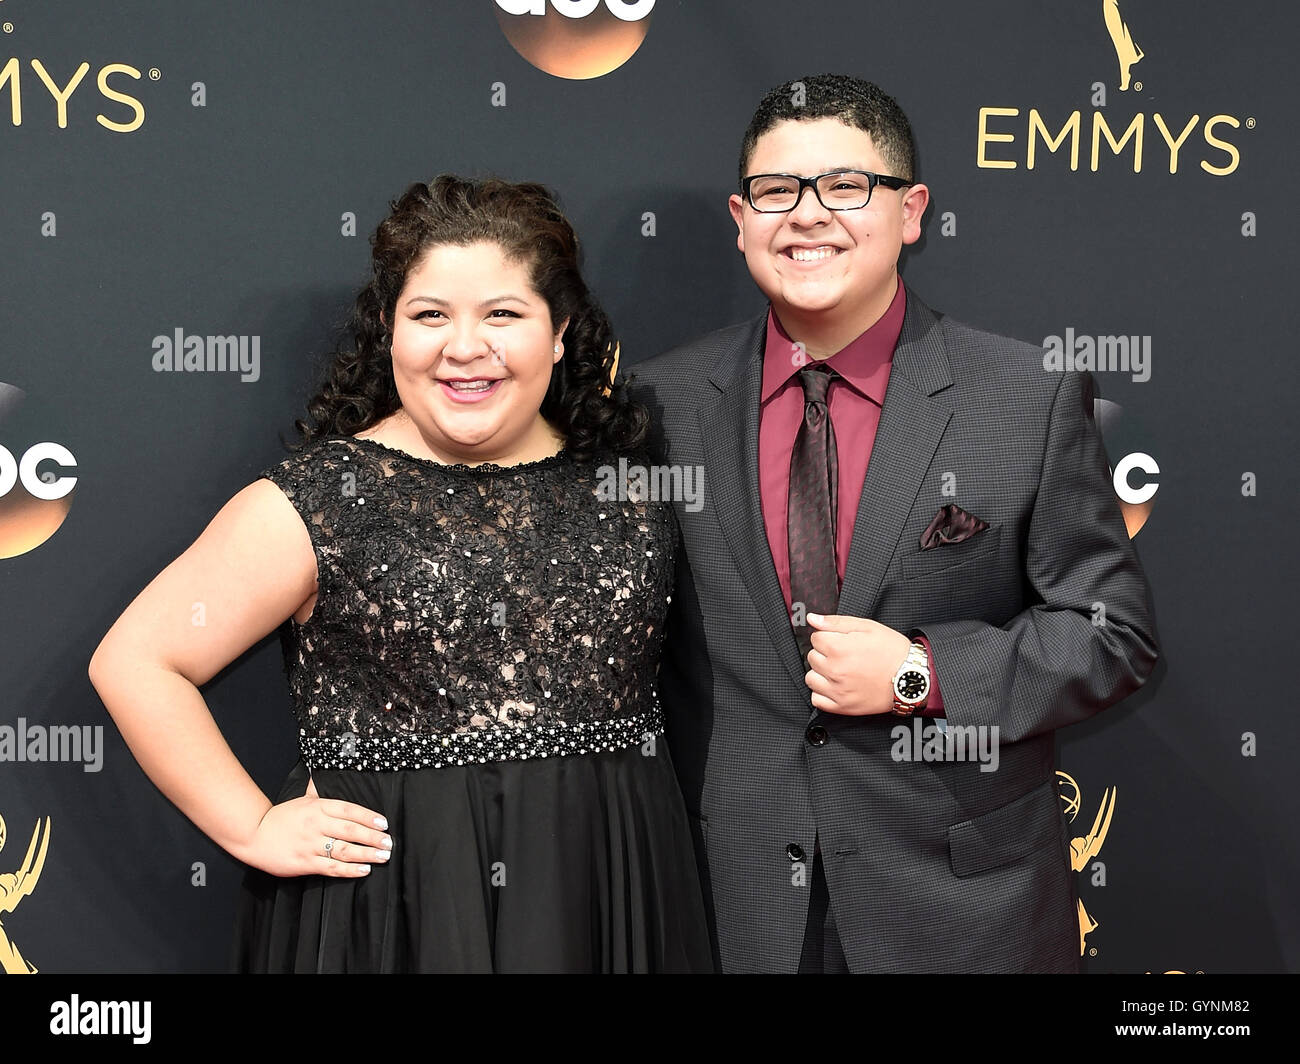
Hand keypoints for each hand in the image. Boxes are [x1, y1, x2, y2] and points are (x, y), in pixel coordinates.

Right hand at [236, 774, 392, 877]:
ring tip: (382, 856)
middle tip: (389, 843)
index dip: (369, 817)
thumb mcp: (302, 799)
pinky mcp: (304, 863)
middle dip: (373, 837)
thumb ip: (318, 789)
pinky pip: (331, 867)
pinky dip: (349, 870)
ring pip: (344, 850)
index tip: (384, 823)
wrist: (253, 834)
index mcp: (318, 807)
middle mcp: (316, 824)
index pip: (349, 810)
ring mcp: (310, 844)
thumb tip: (326, 770)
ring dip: (366, 854)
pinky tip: (364, 870)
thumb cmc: (281, 817)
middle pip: (350, 830)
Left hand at [803, 613, 911, 715]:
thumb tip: (812, 619)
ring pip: (811, 678)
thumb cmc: (892, 651)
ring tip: (839, 670)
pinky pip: (816, 699)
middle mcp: (835, 670)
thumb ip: (835, 622)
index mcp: (839, 648)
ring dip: (821, 673)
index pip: (815, 638)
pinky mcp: (842, 707)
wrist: (910, 678)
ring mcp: (838, 690)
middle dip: (824, 653)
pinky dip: (822, 693)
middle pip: (812, 657)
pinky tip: (835, 686)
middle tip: (843, 654)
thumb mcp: (867, 627)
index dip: (827, 636)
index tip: (839, 640)